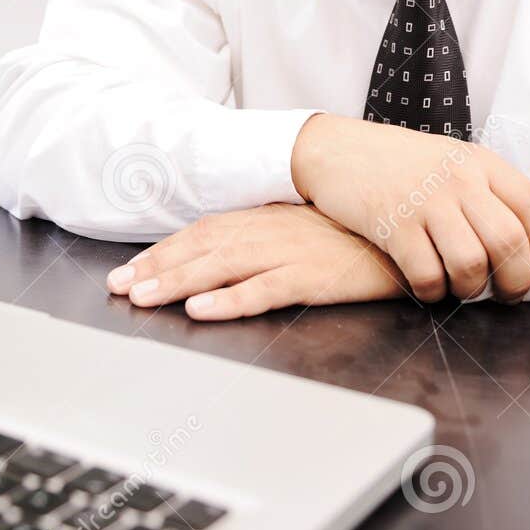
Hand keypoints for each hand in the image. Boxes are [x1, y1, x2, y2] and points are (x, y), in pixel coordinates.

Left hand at [105, 202, 408, 319]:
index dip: (165, 252)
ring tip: (143, 298)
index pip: (204, 233)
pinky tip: (203, 311)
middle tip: (119, 288)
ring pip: (222, 267)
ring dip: (179, 283)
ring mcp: (291, 252)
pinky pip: (265, 289)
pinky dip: (231, 300)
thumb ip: (267, 236)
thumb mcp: (306, 228)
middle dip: (157, 268)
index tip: (130, 271)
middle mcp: (271, 230)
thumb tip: (225, 254)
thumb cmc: (358, 234)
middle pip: (202, 248)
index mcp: (267, 219)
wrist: (411, 233)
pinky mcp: (314, 277)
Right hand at [290, 114, 529, 305]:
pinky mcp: (392, 224)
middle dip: (515, 281)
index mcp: (480, 162)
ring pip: (472, 263)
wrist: (336, 149)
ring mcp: (425, 201)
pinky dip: (433, 292)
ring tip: (462, 288)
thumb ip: (486, 193)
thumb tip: (526, 245)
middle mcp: (458, 179)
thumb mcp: (451, 162)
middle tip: (506, 295)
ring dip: (471, 289)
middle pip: (509, 241)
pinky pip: (428, 275)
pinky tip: (428, 286)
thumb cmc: (398, 163)